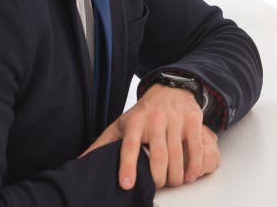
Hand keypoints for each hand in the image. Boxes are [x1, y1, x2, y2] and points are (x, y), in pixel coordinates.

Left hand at [81, 84, 207, 189]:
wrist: (170, 89)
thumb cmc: (143, 113)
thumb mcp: (121, 124)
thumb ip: (102, 144)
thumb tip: (80, 162)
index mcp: (135, 122)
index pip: (130, 146)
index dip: (128, 166)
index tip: (127, 185)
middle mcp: (155, 120)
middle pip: (158, 155)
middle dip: (158, 177)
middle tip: (157, 187)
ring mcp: (176, 120)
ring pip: (177, 154)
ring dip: (176, 175)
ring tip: (173, 184)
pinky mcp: (193, 121)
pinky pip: (196, 146)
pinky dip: (194, 165)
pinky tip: (190, 176)